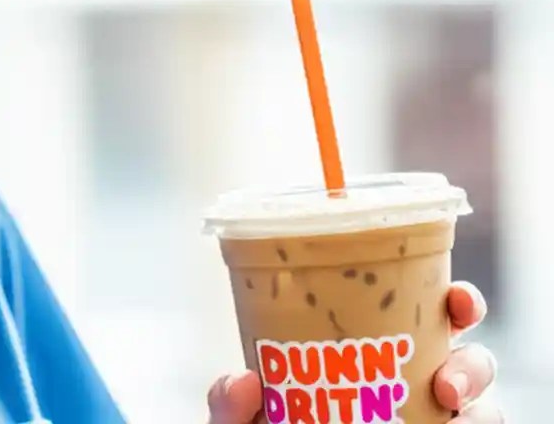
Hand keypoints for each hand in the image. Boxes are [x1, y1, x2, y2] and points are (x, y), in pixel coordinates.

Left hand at [206, 281, 501, 422]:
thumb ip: (228, 403)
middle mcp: (411, 385)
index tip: (454, 299)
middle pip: (469, 360)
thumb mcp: (240, 416)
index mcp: (372, 351)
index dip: (457, 301)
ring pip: (483, 410)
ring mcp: (428, 420)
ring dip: (480, 410)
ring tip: (450, 415)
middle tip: (447, 386)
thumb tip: (242, 381)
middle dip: (474, 364)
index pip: (427, 314)